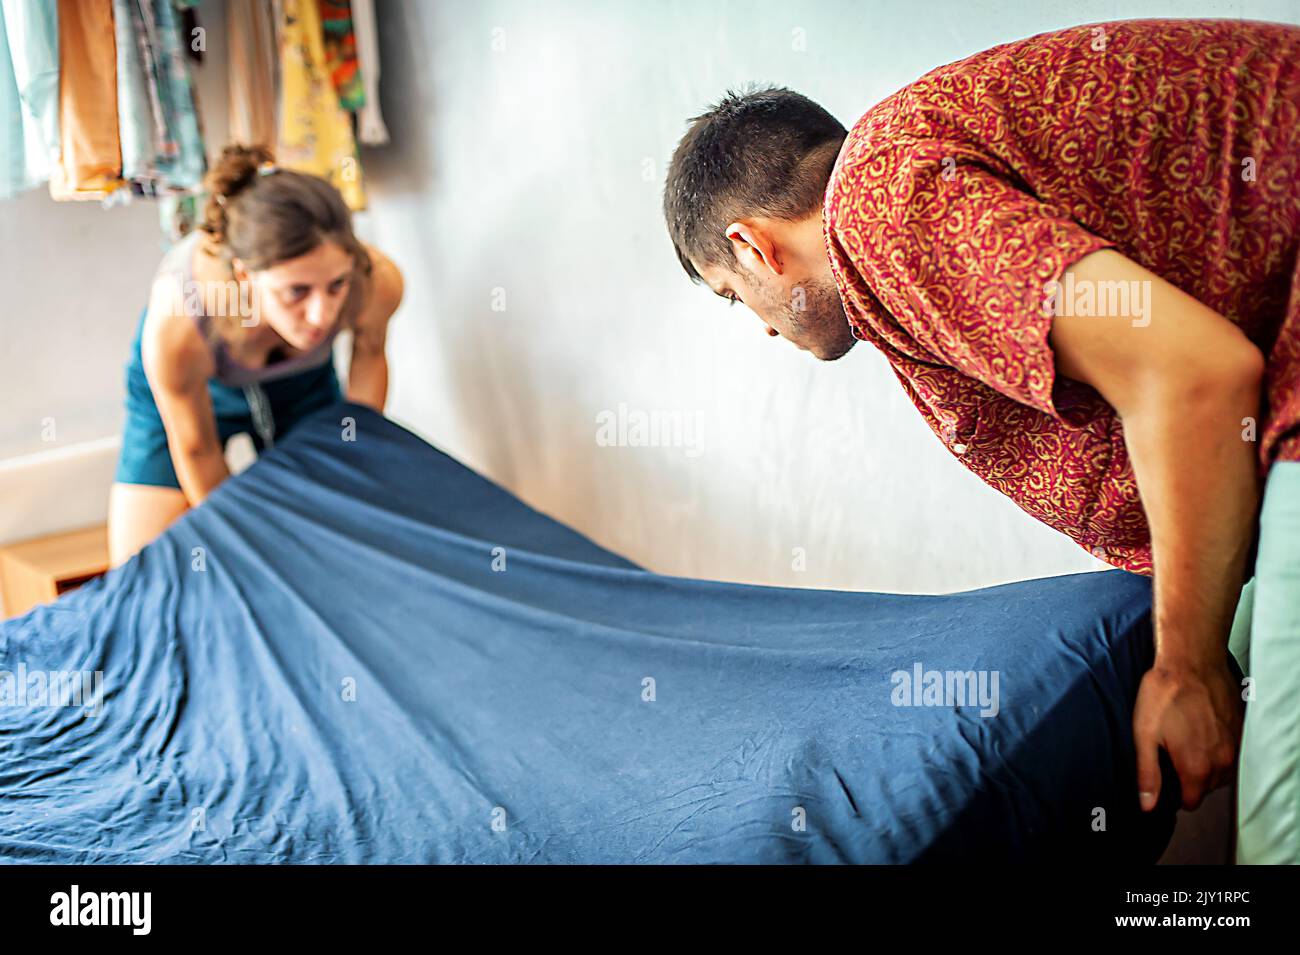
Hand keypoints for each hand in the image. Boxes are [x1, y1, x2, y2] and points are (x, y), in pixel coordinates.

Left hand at [1133, 660, 1243, 811]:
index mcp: (1196, 767)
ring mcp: (1234, 745)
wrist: (1191, 662)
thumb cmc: (1164, 694)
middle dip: (1189, 777)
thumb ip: (1148, 774)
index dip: (1175, 794)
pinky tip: (1200, 729)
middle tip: (1171, 753)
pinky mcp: (1240, 730)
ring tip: (1185, 740)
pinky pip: (1230, 752)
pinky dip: (1217, 748)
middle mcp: (1221, 761)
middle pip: (1206, 787)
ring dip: (1205, 764)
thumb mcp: (1144, 735)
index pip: (1191, 802)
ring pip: (1220, 771)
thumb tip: (1148, 804)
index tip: (1165, 776)